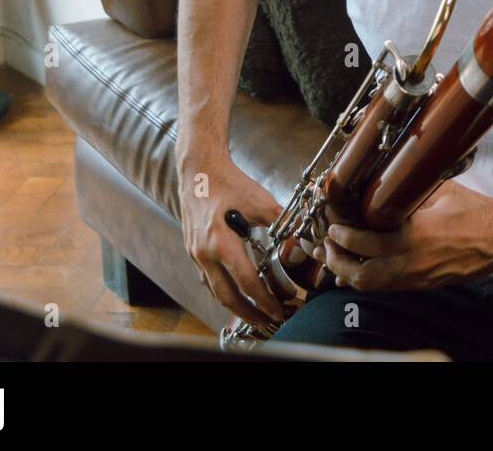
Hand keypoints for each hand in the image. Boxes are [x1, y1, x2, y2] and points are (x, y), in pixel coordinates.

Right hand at [177, 153, 287, 325]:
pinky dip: (223, 290)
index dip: (264, 300)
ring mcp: (195, 254)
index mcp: (221, 243)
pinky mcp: (192, 250)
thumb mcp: (260, 201)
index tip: (278, 309)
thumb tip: (300, 240)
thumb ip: (281, 223)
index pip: (246, 283)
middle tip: (268, 322)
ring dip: (235, 306)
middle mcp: (204, 253)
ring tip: (254, 314)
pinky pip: (207, 279)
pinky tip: (236, 293)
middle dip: (249, 314)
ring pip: (215, 291)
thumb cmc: (228, 183)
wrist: (199, 170)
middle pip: (227, 297)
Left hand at [300, 180, 492, 291]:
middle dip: (336, 261)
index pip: (365, 243)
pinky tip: (357, 269)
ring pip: (370, 285)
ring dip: (347, 273)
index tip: (333, 226)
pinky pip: (385, 287)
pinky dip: (366, 279)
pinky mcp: (422, 284)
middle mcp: (413, 262)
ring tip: (334, 258)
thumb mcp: (439, 191)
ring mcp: (417, 277)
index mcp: (415, 237)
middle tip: (326, 245)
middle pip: (360, 274)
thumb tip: (383, 177)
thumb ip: (408, 190)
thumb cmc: (476, 213)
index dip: (342, 236)